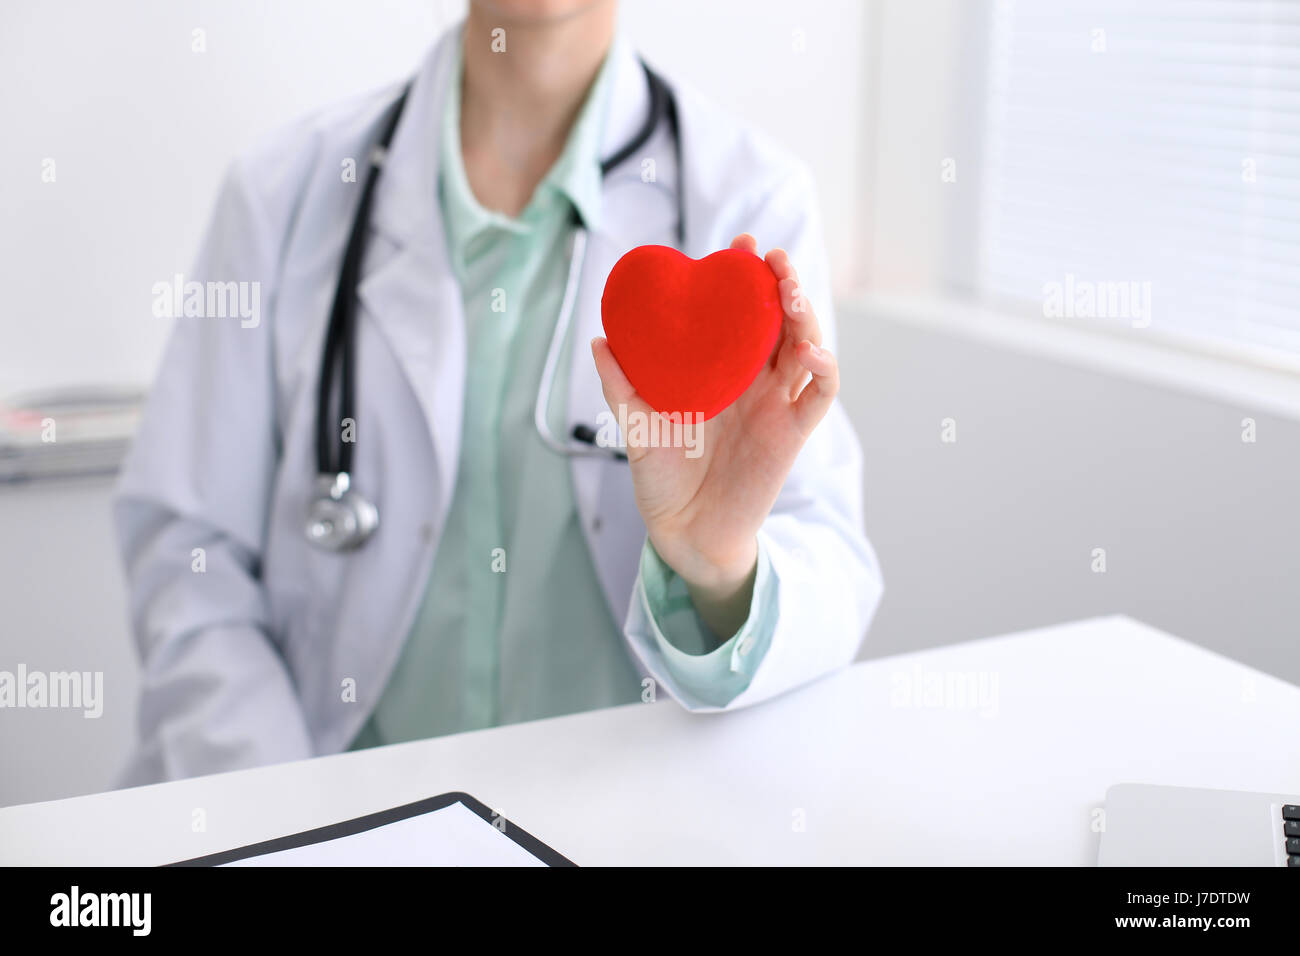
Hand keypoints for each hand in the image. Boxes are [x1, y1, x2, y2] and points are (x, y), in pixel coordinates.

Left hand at [591, 234, 839, 639]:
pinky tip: (808, 348)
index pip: (741, 312)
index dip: (745, 276)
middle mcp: (755, 379)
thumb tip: (598, 339)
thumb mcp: (635, 424)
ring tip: (790, 291)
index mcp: (721, 368)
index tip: (737, 246)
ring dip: (806, 313)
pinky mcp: (793, 431)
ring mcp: (778, 402)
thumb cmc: (662, 476)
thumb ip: (620, 383)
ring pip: (807, 343)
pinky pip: (821, 392)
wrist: (683, 530)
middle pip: (781, 318)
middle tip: (769, 257)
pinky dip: (824, 365)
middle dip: (781, 281)